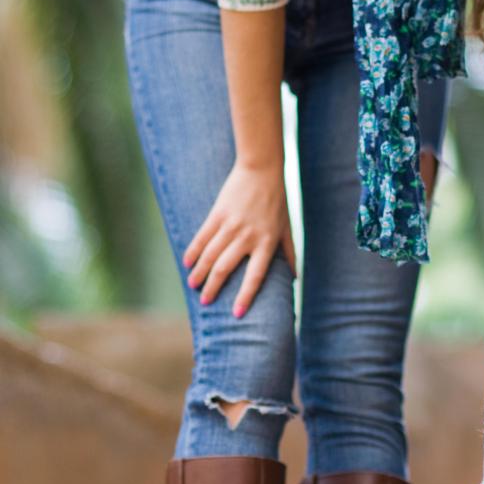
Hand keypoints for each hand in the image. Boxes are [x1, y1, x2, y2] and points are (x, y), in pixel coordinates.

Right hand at [183, 160, 295, 316]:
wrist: (261, 170)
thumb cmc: (277, 201)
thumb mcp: (286, 228)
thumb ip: (289, 253)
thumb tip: (295, 277)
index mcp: (266, 243)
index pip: (255, 276)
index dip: (246, 296)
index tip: (237, 313)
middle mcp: (247, 237)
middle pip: (225, 268)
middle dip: (213, 287)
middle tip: (205, 301)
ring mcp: (230, 225)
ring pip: (210, 255)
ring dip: (200, 273)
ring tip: (193, 285)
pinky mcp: (217, 214)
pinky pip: (201, 237)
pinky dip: (193, 252)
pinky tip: (187, 263)